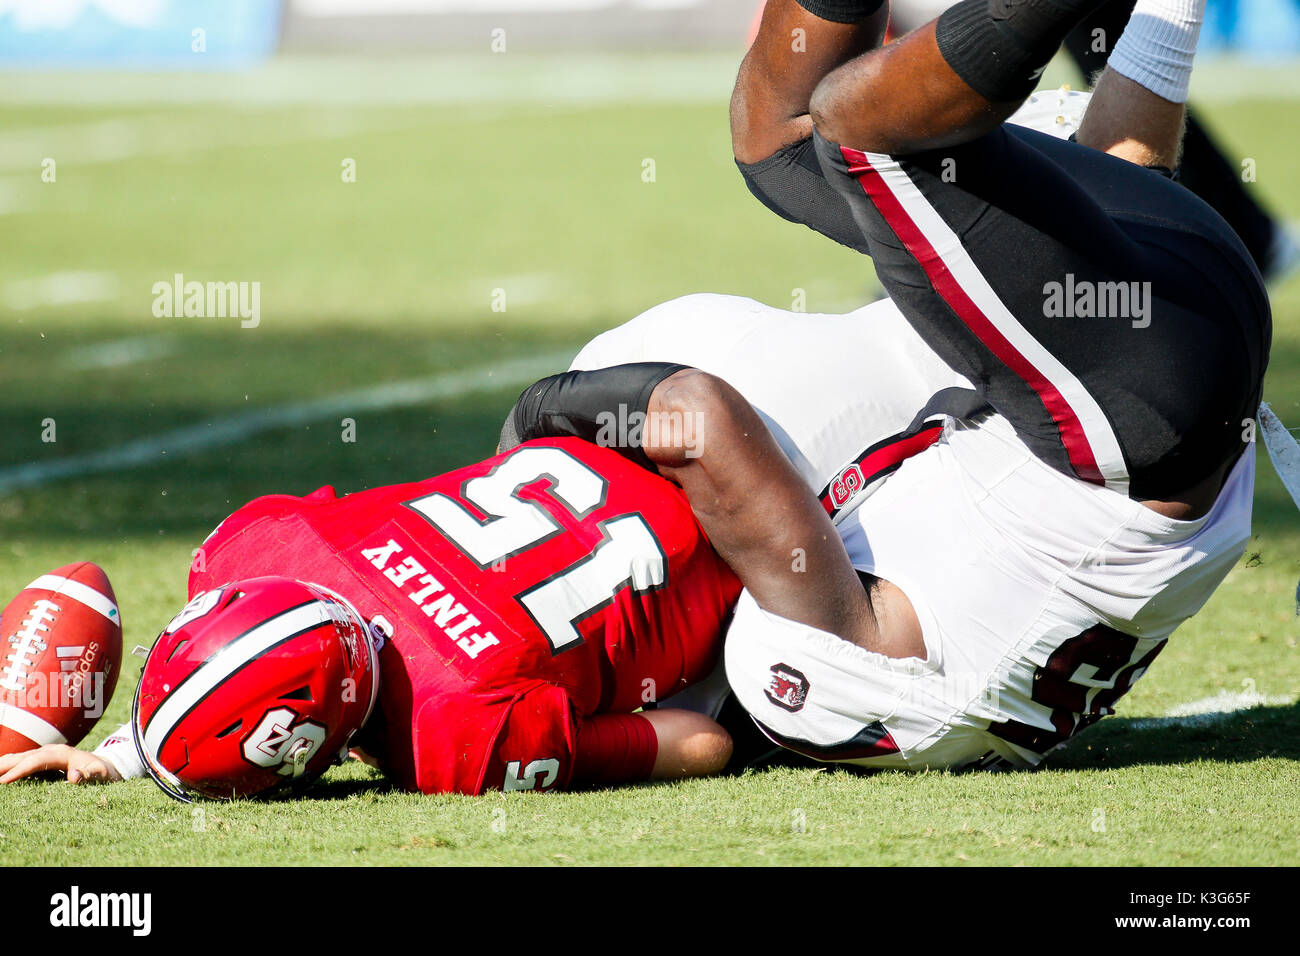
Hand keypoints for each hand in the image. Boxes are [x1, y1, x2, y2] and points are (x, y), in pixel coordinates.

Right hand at [0, 744, 121, 784]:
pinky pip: (22, 760)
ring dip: (3, 764)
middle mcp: (51, 750)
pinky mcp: (42, 758)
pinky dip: (9, 764)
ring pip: (20, 757)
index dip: (20, 771)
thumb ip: (89, 775)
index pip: (36, 762)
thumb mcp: (101, 774)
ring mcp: (45, 753)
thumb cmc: (102, 772)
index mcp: (62, 754)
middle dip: (4, 766)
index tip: (4, 782)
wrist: (105, 765)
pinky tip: (0, 769)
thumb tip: (74, 777)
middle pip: (23, 757)